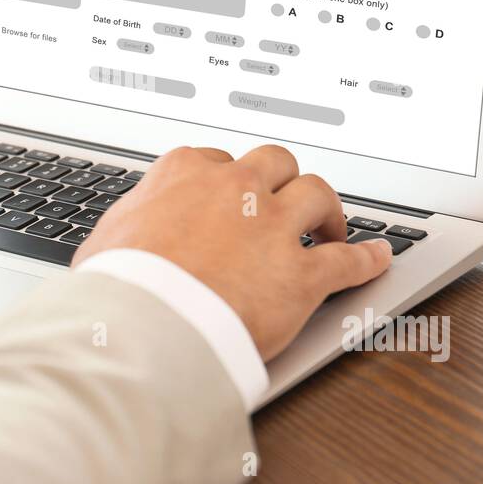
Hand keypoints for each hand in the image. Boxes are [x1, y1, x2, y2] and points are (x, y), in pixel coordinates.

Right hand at [73, 146, 391, 360]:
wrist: (144, 323)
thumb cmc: (118, 287)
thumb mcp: (105, 242)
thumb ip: (126, 229)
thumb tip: (117, 241)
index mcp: (185, 173)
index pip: (216, 160)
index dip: (229, 179)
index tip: (231, 194)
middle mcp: (236, 189)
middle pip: (276, 163)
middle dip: (283, 179)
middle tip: (285, 200)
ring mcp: (274, 227)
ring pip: (319, 195)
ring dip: (327, 210)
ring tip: (331, 226)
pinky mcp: (303, 274)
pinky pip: (348, 259)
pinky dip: (366, 259)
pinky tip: (376, 259)